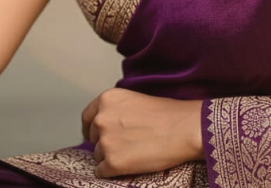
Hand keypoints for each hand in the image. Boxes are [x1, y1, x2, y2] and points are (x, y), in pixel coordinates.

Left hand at [81, 88, 202, 178]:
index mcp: (107, 99)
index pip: (87, 117)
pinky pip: (102, 172)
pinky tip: (130, 165)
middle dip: (106, 142)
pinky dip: (113, 172)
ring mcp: (105, 141)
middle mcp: (101, 118)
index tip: (96, 136)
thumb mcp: (134, 100)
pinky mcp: (112, 163)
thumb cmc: (166, 114)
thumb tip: (104, 124)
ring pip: (98, 156)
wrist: (183, 129)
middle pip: (93, 138)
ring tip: (135, 152)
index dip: (92, 128)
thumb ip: (115, 109)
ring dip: (111, 157)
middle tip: (127, 144)